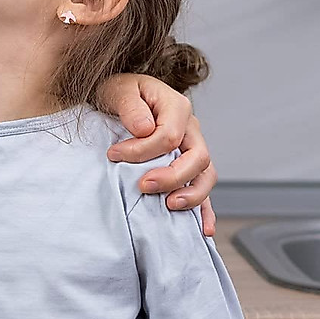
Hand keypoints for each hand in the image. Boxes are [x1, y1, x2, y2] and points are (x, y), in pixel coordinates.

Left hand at [95, 73, 217, 236]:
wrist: (120, 99)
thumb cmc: (120, 93)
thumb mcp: (119, 89)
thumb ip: (131, 106)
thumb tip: (143, 129)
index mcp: (176, 107)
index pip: (168, 135)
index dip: (141, 150)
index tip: (114, 155)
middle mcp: (190, 129)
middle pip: (197, 157)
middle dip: (172, 176)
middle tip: (144, 185)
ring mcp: (192, 149)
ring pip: (205, 175)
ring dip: (191, 194)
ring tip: (170, 205)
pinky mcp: (187, 167)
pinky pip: (202, 189)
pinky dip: (205, 210)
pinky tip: (202, 229)